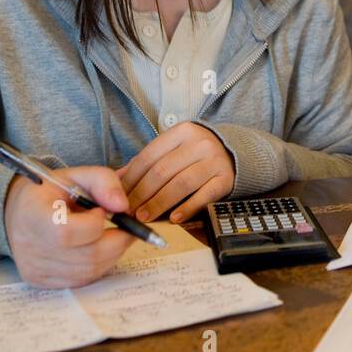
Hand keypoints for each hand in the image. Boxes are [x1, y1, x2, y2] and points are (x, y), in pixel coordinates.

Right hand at [3, 165, 135, 287]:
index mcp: (32, 216)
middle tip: (127, 227)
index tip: (100, 210)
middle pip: (86, 256)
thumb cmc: (49, 192)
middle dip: (116, 241)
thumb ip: (104, 182)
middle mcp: (29, 247)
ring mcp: (34, 268)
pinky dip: (98, 266)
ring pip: (89, 271)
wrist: (18, 211)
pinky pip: (81, 280)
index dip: (95, 223)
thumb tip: (123, 206)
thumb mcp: (76, 175)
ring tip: (112, 236)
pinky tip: (98, 248)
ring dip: (111, 254)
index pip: (68, 232)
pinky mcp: (41, 281)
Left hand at [118, 122, 235, 222]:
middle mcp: (199, 143)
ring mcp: (214, 161)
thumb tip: (117, 178)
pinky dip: (188, 208)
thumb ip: (148, 162)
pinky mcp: (226, 179)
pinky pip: (204, 196)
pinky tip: (174, 219)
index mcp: (181, 132)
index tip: (118, 196)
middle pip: (162, 171)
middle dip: (141, 194)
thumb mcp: (174, 148)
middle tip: (128, 211)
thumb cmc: (196, 154)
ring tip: (144, 216)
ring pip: (180, 184)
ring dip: (159, 203)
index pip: (148, 157)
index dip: (130, 179)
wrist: (234, 153)